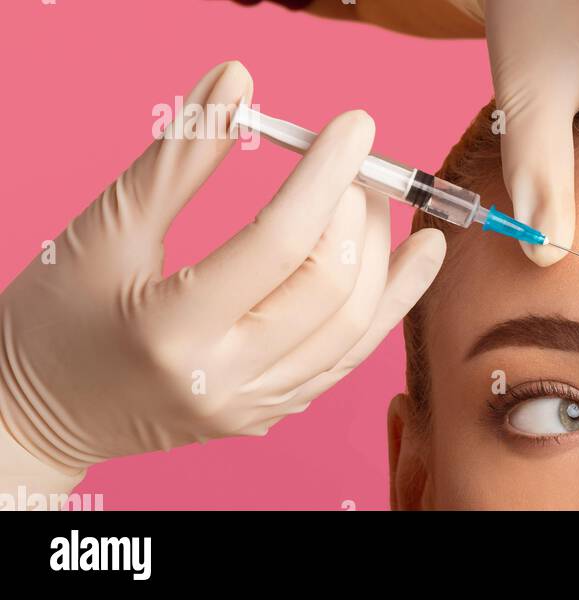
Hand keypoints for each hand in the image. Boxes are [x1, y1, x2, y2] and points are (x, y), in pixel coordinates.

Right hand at [0, 62, 445, 485]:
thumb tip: (239, 83)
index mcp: (172, 332)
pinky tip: (412, 257)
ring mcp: (254, 406)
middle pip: (328, 289)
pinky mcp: (272, 413)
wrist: (40, 410)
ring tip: (382, 199)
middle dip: (357, 215)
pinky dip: (386, 303)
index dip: (324, 177)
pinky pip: (348, 357)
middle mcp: (223, 380)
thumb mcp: (106, 229)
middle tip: (358, 164)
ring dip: (384, 257)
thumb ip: (179, 157)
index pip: (277, 244)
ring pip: (353, 330)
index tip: (355, 127)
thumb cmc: (56, 316)